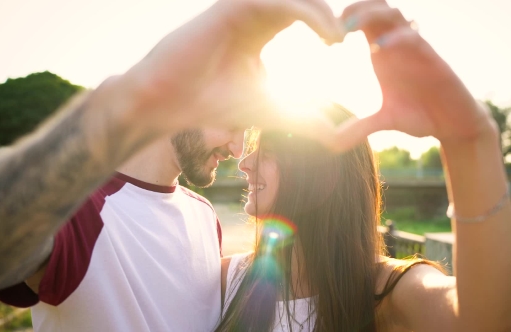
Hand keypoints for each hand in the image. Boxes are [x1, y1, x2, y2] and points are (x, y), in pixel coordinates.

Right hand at [120, 0, 344, 143]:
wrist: (167, 104)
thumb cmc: (212, 104)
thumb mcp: (272, 111)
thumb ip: (305, 120)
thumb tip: (340, 139)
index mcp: (258, 29)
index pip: (301, 14)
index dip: (324, 26)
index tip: (338, 48)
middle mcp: (252, 13)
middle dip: (327, 15)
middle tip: (343, 39)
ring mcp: (240, 7)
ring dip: (320, 12)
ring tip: (335, 39)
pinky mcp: (231, 6)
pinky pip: (277, 0)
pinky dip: (305, 13)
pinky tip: (322, 34)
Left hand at [334, 0, 495, 150]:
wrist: (455, 125)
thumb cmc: (422, 115)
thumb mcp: (385, 121)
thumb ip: (359, 128)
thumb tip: (332, 145)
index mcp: (383, 52)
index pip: (362, 19)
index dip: (342, 21)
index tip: (327, 40)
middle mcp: (397, 45)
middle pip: (376, 6)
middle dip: (354, 8)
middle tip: (336, 25)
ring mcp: (415, 49)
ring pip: (394, 13)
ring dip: (370, 15)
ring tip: (348, 28)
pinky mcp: (432, 59)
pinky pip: (414, 37)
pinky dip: (395, 38)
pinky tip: (377, 50)